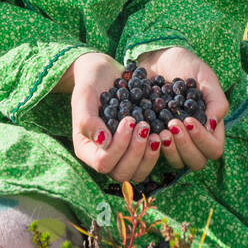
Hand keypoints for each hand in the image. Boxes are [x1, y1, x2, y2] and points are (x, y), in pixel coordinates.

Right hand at [67, 52, 163, 184]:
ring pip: (137, 173)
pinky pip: (147, 162)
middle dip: (136, 152)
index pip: (103, 163)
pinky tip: (162, 133)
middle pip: (121, 173)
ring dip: (148, 156)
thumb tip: (103, 141)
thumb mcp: (84, 95)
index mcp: (86, 149)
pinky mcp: (135, 149)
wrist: (106, 73)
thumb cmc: (92, 82)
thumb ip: (88, 118)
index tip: (129, 120)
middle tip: (144, 125)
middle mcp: (102, 156)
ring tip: (155, 133)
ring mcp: (120, 155)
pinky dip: (157, 151)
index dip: (119, 146)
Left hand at [131, 47, 226, 175]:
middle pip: (197, 162)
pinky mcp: (155, 138)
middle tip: (173, 124)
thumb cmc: (185, 65)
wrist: (156, 57)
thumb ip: (216, 101)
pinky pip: (155, 154)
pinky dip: (152, 145)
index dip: (203, 141)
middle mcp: (194, 139)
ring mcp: (174, 141)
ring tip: (162, 130)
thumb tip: (213, 126)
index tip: (188, 120)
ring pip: (177, 163)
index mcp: (210, 126)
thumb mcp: (205, 77)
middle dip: (186, 146)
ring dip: (170, 150)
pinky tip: (147, 129)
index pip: (214, 149)